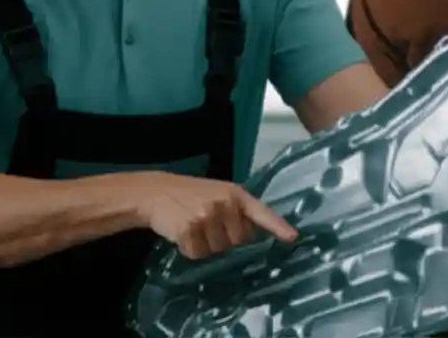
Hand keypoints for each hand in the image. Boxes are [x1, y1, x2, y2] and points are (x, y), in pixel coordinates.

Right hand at [137, 173, 297, 259]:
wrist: (155, 192)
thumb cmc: (190, 194)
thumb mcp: (219, 193)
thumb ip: (237, 210)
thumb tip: (252, 235)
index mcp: (236, 194)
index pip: (261, 212)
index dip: (277, 227)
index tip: (292, 238)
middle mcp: (225, 204)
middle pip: (238, 241)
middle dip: (225, 238)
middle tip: (207, 223)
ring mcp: (207, 216)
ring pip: (218, 251)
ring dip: (206, 245)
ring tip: (193, 226)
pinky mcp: (189, 230)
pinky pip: (198, 254)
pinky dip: (189, 250)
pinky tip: (182, 233)